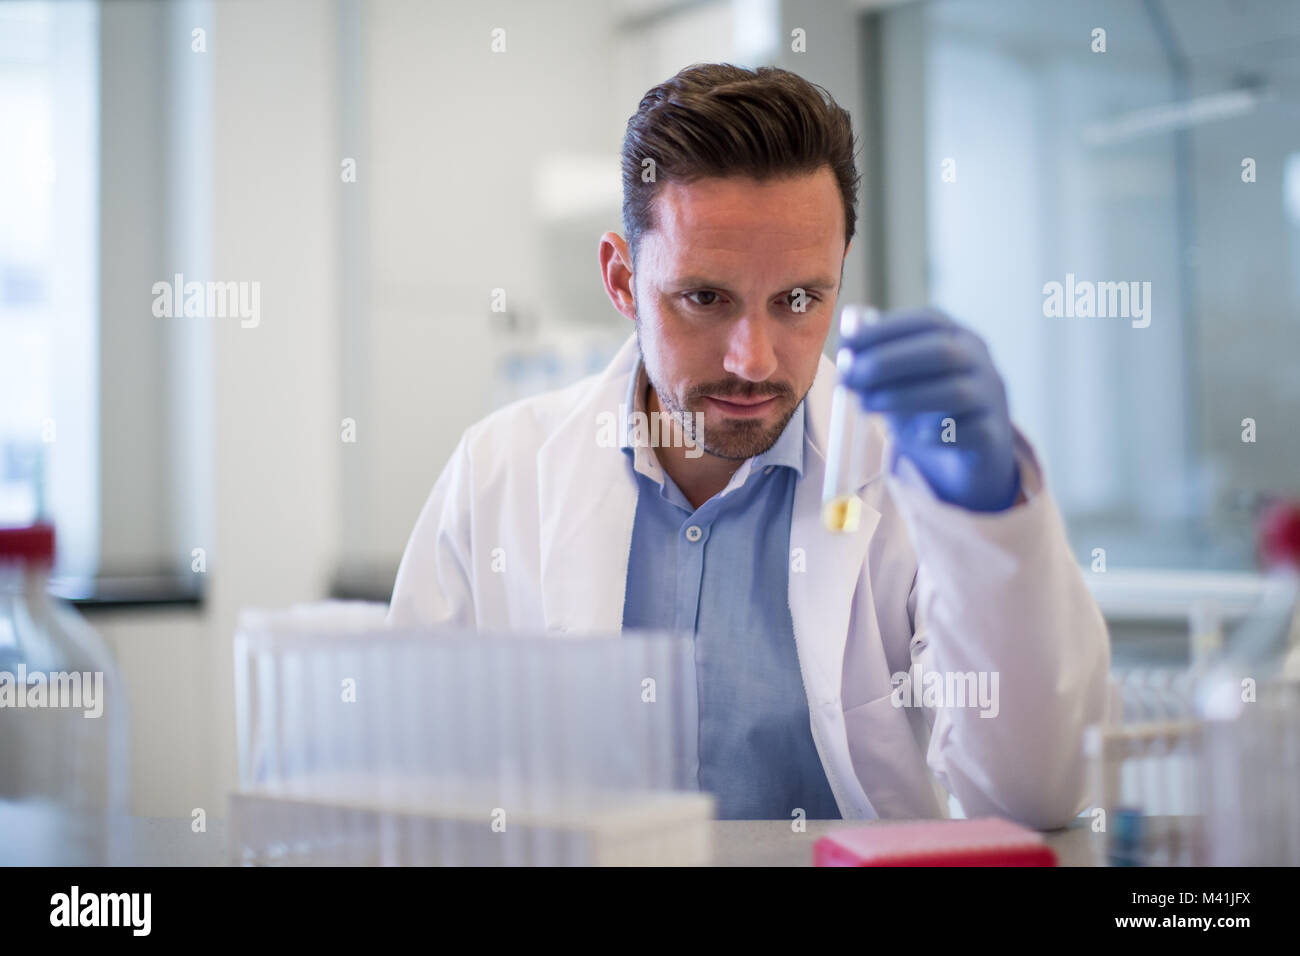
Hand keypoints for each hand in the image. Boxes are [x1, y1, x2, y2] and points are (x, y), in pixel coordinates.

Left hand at [841, 308, 1020, 512]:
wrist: (969, 454)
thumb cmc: (927, 406)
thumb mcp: (901, 377)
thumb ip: (877, 356)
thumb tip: (847, 338)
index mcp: (959, 336)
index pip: (927, 321)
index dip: (885, 329)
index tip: (845, 343)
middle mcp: (981, 361)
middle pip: (942, 352)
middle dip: (888, 362)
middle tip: (849, 377)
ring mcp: (992, 398)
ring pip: (956, 392)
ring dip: (904, 397)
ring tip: (865, 405)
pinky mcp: (994, 435)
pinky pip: (972, 431)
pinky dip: (939, 433)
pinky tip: (914, 436)